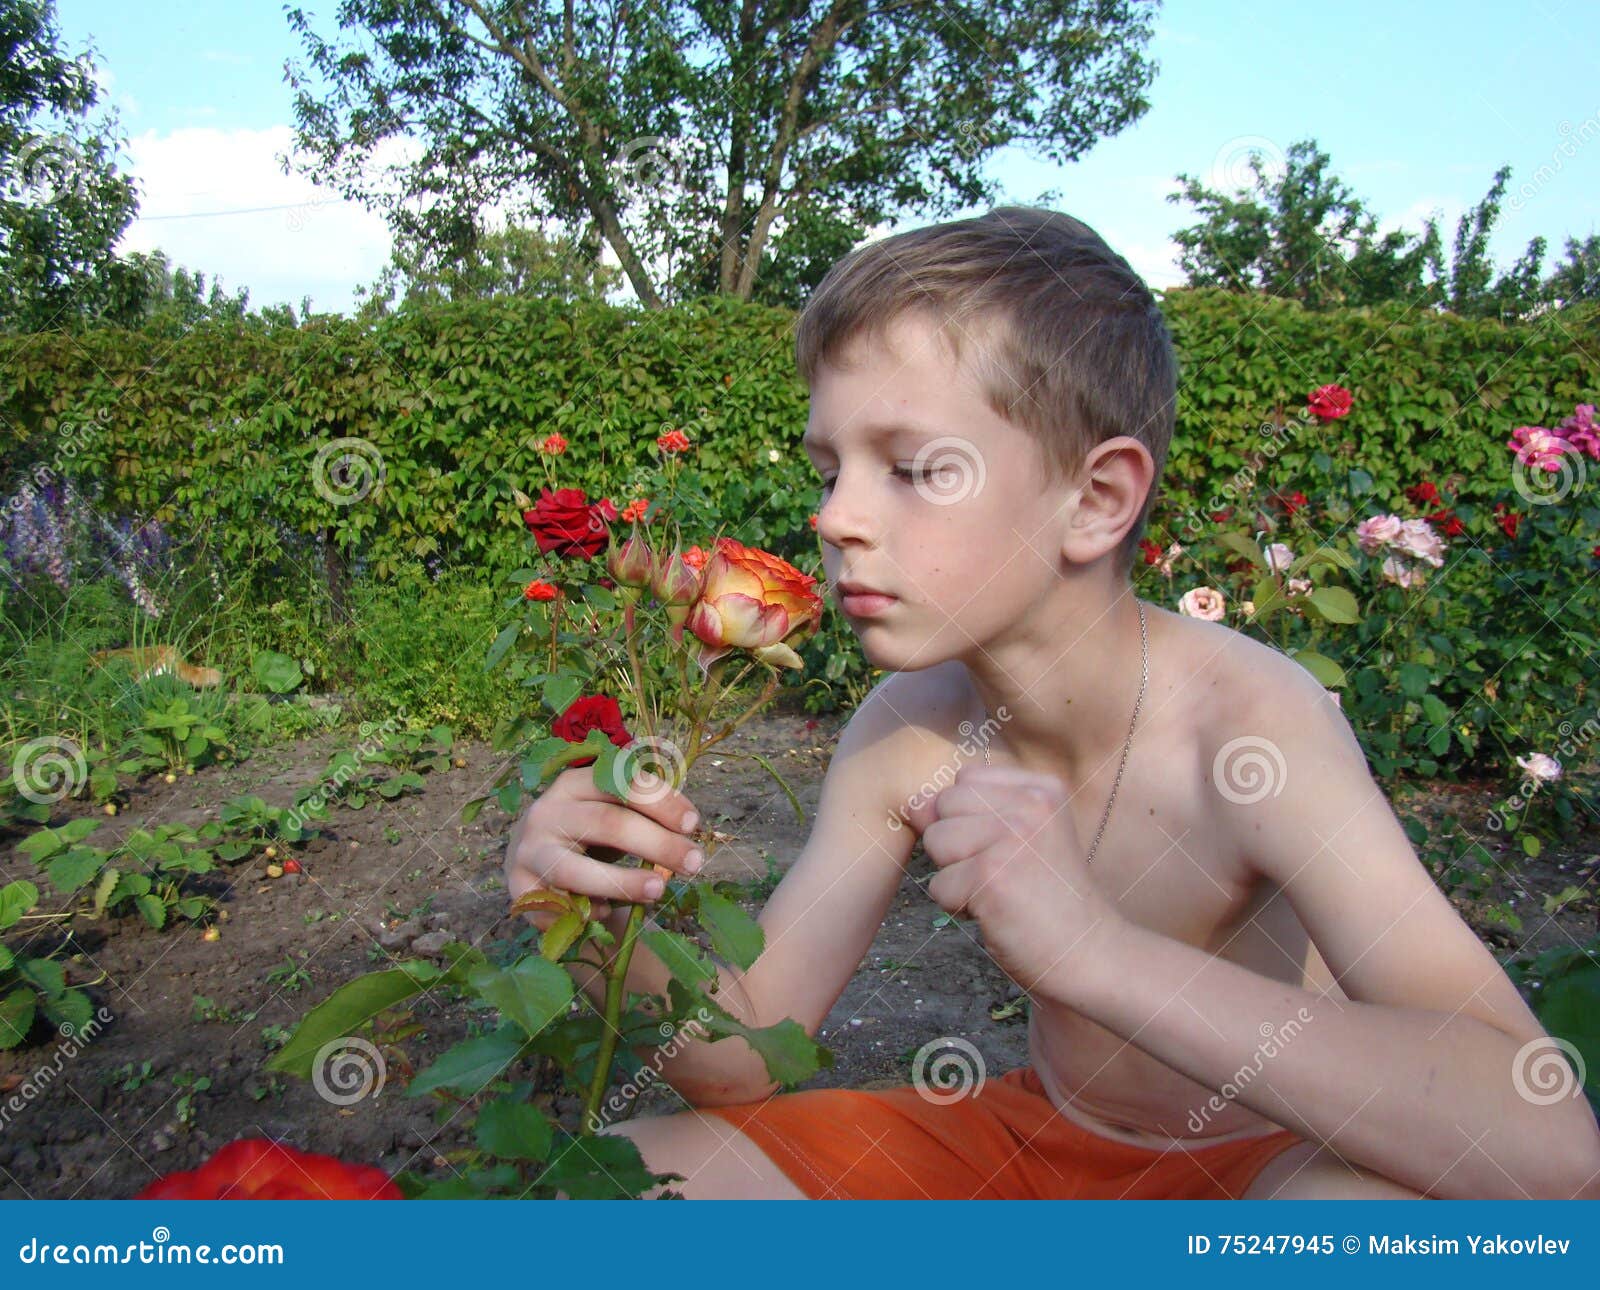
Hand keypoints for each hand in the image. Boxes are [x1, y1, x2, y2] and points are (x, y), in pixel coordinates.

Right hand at [505, 765, 704, 929]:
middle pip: (606, 822)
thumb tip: (687, 832)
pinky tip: (606, 913)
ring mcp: (528, 851)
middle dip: (657, 843)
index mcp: (574, 783)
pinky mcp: (518, 888)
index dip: (661, 801)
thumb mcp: (612, 812)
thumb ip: (643, 814)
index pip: (621, 782)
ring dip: (622, 882)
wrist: (535, 861)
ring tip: (659, 891)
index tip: (693, 824)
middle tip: (695, 863)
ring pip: (575, 869)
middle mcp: (547, 811)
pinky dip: (586, 913)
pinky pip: (556, 907)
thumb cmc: (589, 834)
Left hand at [907, 765, 1128, 1000]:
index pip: (964, 780)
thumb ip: (966, 813)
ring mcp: (1012, 837)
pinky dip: (959, 908)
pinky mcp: (992, 876)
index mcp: (1042, 788)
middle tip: (1004, 875)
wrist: (1089, 955)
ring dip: (956, 877)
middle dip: (957, 846)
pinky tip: (999, 913)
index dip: (970, 820)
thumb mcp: (1015, 840)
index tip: (1010, 851)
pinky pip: (938, 886)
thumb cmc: (1048, 900)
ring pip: (936, 842)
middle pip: (944, 805)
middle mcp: (1031, 803)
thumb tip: (913, 802)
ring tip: (1000, 892)